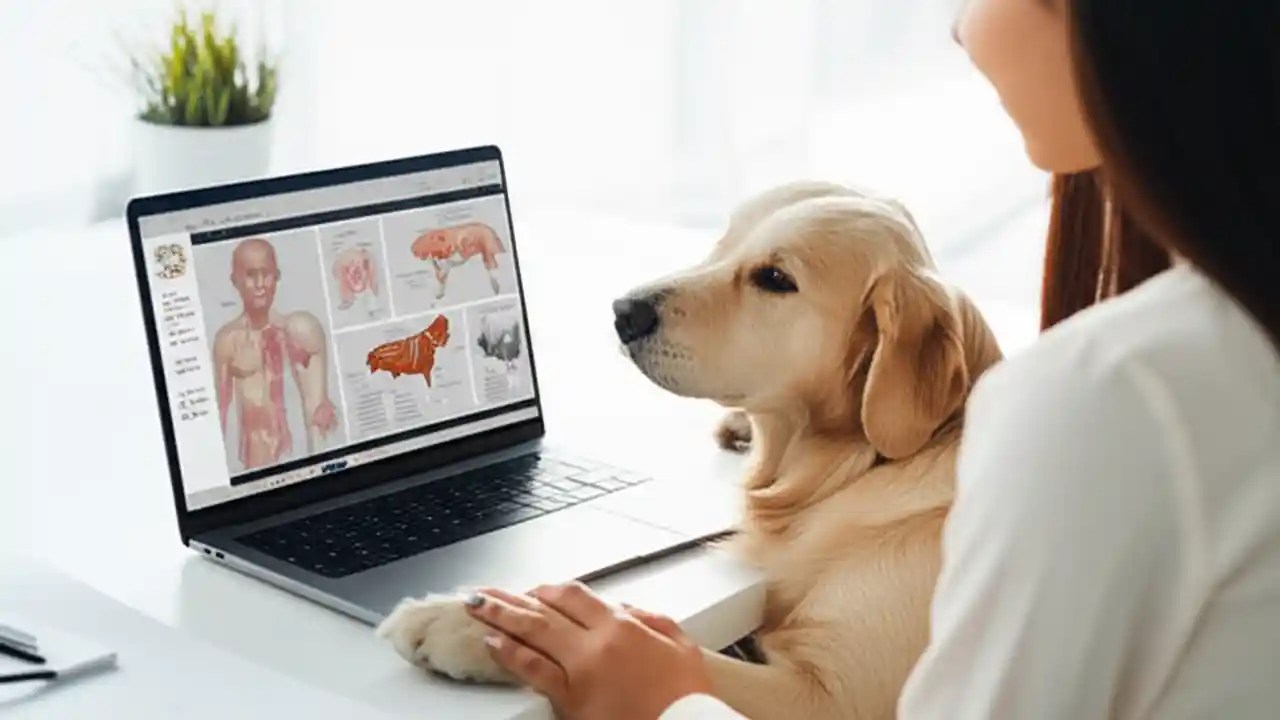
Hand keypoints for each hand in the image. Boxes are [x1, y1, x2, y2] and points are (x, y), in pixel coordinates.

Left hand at [465, 582, 712, 719]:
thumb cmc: (685, 698)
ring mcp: (580, 670)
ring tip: (476, 607)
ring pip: (532, 634)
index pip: (575, 596)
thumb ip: (653, 620)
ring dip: (500, 617)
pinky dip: (511, 654)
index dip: (549, 589)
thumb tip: (625, 608)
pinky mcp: (571, 699)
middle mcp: (596, 643)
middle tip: (486, 592)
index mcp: (622, 626)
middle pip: (544, 610)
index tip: (534, 590)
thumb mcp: (682, 647)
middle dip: (511, 598)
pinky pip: (533, 671)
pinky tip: (493, 644)